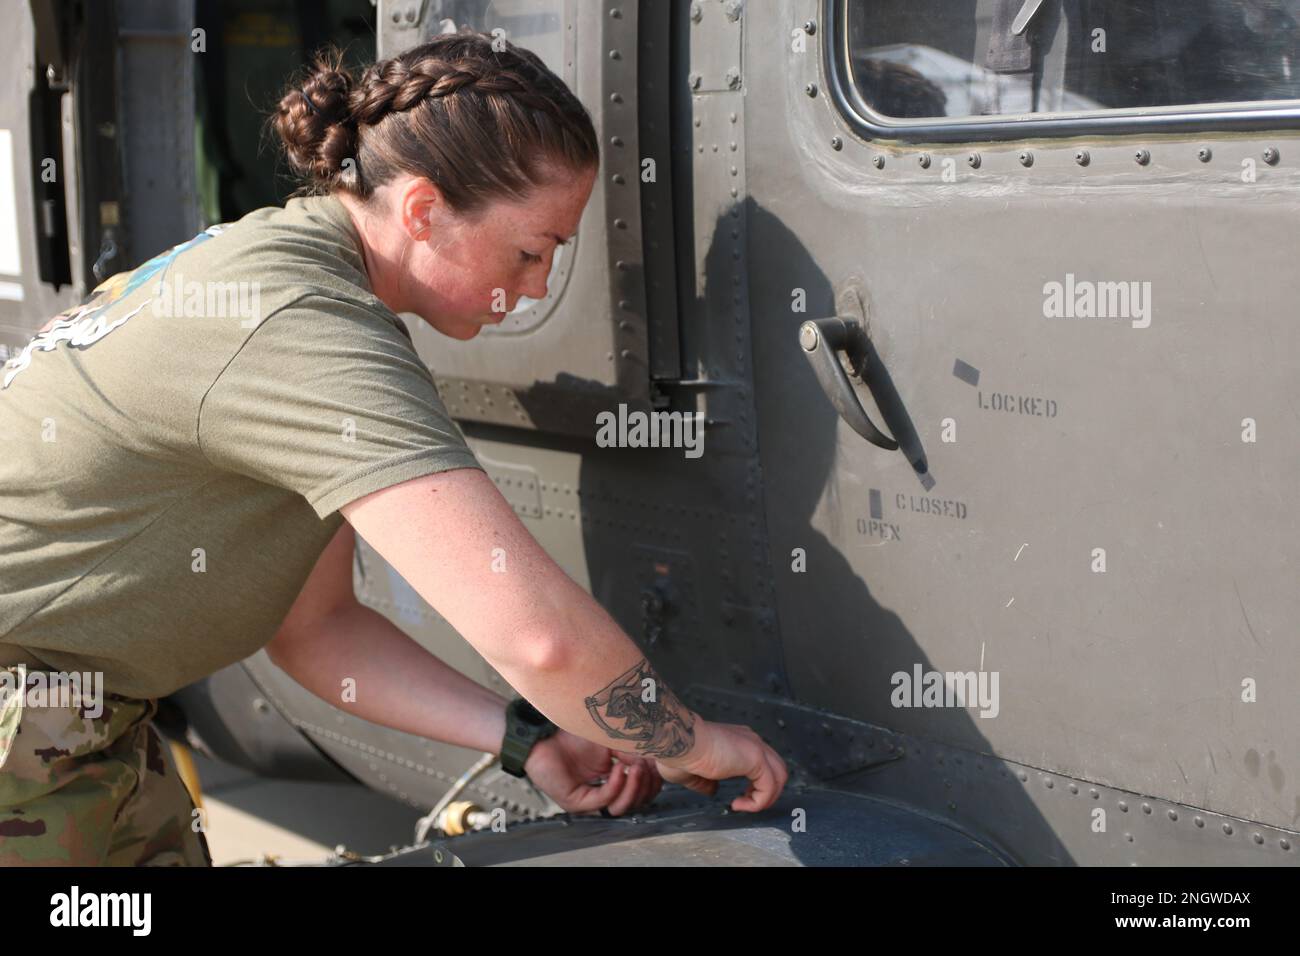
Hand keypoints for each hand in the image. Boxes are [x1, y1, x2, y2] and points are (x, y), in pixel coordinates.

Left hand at [521, 730, 661, 815]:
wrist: (543, 732)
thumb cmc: (572, 732)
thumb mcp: (611, 739)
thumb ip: (632, 750)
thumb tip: (656, 760)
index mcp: (613, 779)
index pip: (642, 791)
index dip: (653, 780)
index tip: (659, 763)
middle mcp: (602, 793)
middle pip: (636, 803)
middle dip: (647, 785)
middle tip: (647, 766)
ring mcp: (589, 799)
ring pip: (621, 808)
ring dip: (634, 788)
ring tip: (635, 768)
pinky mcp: (576, 801)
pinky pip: (602, 800)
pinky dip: (615, 785)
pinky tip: (617, 769)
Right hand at [655, 720, 787, 812]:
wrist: (678, 742)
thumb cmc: (679, 753)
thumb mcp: (692, 773)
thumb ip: (705, 782)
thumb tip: (712, 791)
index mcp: (738, 741)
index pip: (762, 764)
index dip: (755, 785)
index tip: (739, 798)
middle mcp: (750, 741)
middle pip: (777, 769)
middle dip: (766, 792)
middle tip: (746, 804)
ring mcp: (755, 747)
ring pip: (779, 777)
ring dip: (765, 798)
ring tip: (744, 806)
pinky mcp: (756, 757)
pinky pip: (769, 786)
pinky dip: (758, 802)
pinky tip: (738, 805)